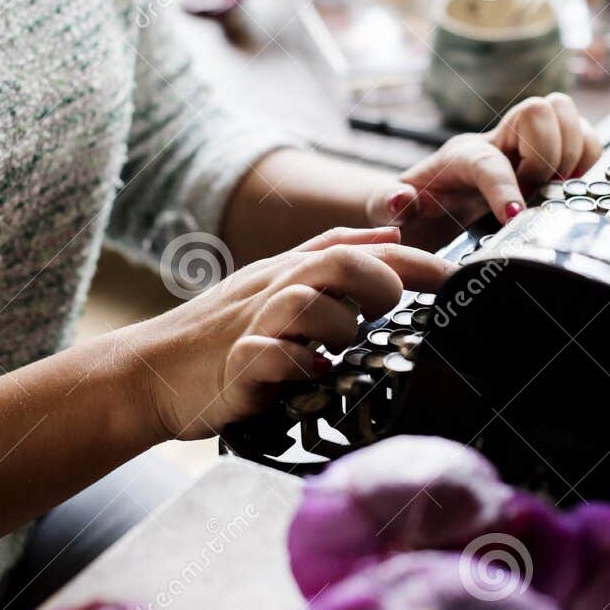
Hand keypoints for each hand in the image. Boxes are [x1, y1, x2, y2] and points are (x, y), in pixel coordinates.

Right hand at [127, 227, 451, 438]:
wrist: (151, 370)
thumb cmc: (222, 331)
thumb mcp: (277, 282)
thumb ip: (333, 256)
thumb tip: (393, 235)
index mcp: (291, 270)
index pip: (360, 248)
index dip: (414, 261)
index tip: (458, 279)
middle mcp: (277, 290)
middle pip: (341, 262)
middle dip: (379, 283)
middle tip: (389, 310)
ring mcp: (256, 327)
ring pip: (312, 307)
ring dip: (339, 327)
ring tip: (339, 348)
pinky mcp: (239, 368)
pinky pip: (278, 359)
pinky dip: (302, 365)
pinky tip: (311, 374)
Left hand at [365, 93, 602, 247]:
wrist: (431, 199)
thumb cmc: (418, 204)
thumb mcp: (391, 209)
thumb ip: (389, 204)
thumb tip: (399, 200)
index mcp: (462, 155)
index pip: (490, 161)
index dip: (505, 188)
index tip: (514, 216)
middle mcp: (498, 139)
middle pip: (540, 109)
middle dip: (547, 157)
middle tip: (536, 191)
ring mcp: (527, 141)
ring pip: (566, 111)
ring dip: (571, 152)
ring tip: (555, 185)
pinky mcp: (551, 149)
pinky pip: (586, 135)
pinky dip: (588, 156)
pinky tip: (570, 183)